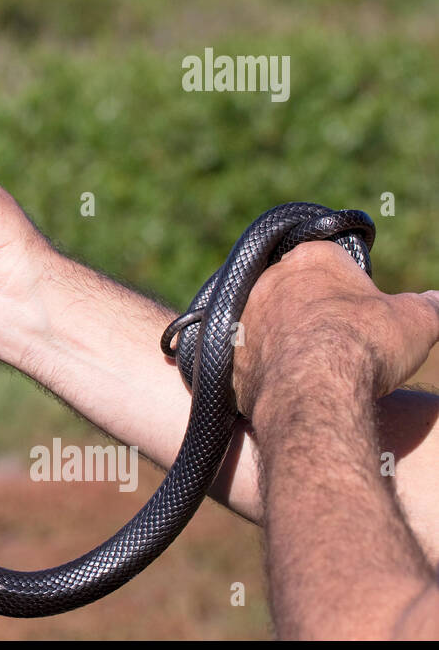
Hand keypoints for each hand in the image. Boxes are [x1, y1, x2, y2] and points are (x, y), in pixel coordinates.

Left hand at [231, 240, 438, 428]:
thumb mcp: (416, 320)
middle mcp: (268, 280)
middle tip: (340, 340)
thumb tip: (437, 302)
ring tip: (316, 367)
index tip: (360, 309)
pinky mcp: (231, 355)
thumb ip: (428, 306)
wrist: (314, 391)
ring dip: (288, 340)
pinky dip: (269, 369)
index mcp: (311, 258)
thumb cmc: (366, 343)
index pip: (329, 260)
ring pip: (270, 324)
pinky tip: (291, 385)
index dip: (349, 286)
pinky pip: (251, 358)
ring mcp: (244, 317)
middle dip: (315, 312)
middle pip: (295, 292)